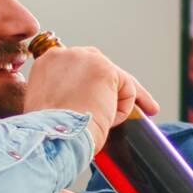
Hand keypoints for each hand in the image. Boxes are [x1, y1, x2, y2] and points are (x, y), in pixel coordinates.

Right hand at [24, 45, 158, 154]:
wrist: (53, 137)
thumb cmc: (49, 133)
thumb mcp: (50, 109)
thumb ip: (64, 96)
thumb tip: (83, 103)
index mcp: (48, 64)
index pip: (80, 69)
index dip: (94, 86)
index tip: (102, 99)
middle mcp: (65, 55)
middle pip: (101, 67)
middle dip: (118, 87)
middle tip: (144, 105)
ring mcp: (85, 59)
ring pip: (115, 80)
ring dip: (120, 103)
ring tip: (117, 122)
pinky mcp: (105, 70)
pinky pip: (126, 89)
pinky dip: (122, 109)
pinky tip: (108, 121)